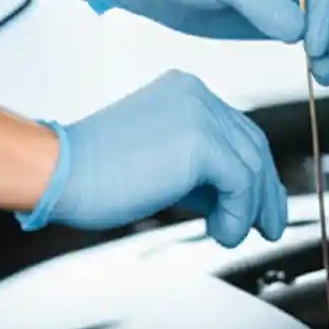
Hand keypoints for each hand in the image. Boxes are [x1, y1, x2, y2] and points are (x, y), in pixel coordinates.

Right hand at [17, 71, 287, 247]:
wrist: (61, 173)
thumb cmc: (94, 173)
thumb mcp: (160, 165)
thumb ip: (197, 173)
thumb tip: (230, 199)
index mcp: (186, 93)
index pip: (238, 132)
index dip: (254, 173)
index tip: (260, 204)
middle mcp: (197, 95)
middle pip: (252, 145)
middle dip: (264, 192)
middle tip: (268, 225)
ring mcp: (201, 114)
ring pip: (251, 166)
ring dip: (248, 209)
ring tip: (231, 235)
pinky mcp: (201, 142)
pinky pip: (240, 183)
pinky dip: (237, 213)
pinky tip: (222, 232)